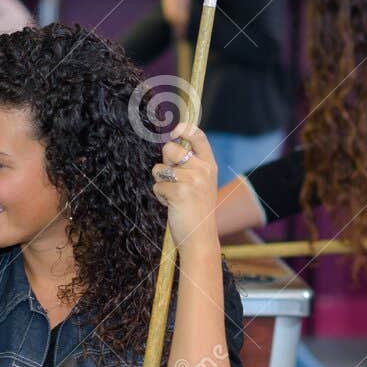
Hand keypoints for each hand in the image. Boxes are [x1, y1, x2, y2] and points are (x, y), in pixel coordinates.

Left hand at [151, 125, 218, 250]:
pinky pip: (157, 186)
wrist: (200, 237)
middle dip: (165, 162)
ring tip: (174, 196)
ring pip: (160, 169)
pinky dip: (160, 196)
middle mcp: (203, 169)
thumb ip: (190, 165)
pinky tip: (172, 206)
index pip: (198, 136)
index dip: (184, 128)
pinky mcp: (179, 192)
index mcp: (210, 165)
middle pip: (170, 149)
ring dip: (161, 183)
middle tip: (173, 180)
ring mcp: (192, 180)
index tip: (174, 131)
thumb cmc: (197, 210)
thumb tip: (168, 144)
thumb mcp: (201, 183)